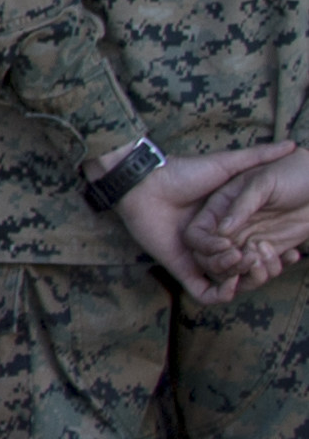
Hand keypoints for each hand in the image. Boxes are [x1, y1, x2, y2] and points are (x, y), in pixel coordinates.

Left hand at [139, 141, 306, 303]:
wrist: (144, 183)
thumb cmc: (183, 171)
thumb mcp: (228, 165)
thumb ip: (258, 157)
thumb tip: (292, 144)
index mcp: (228, 228)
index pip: (259, 250)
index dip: (277, 254)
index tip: (294, 252)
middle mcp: (215, 246)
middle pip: (247, 270)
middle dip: (262, 268)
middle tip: (269, 255)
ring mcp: (198, 259)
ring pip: (229, 283)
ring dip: (243, 277)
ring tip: (245, 256)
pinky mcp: (181, 269)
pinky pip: (204, 293)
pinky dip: (221, 294)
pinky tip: (232, 282)